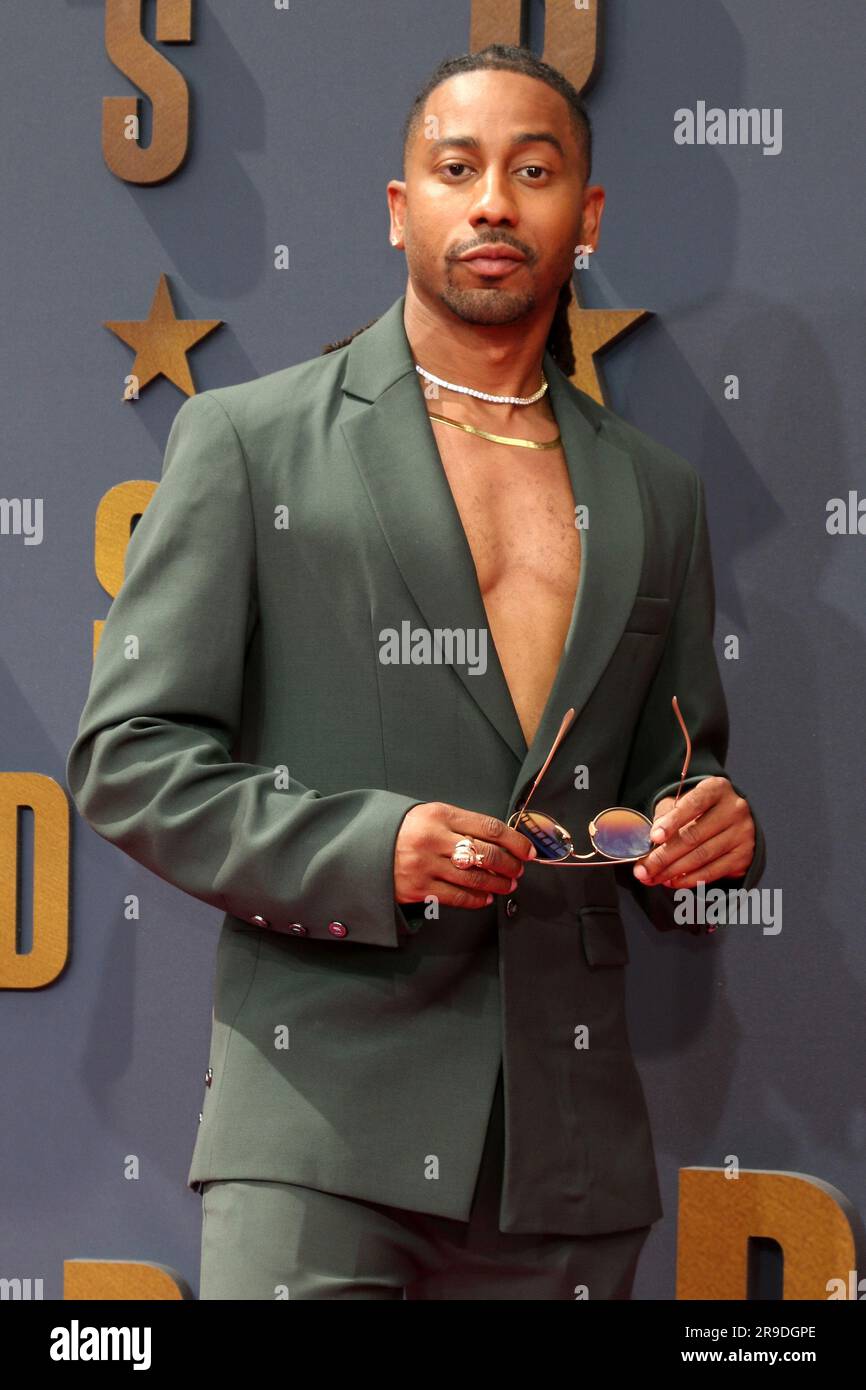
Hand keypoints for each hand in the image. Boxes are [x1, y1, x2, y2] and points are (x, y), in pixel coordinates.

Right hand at [395, 803, 536, 910]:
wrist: (363, 847)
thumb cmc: (403, 830)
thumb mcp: (428, 814)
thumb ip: (459, 823)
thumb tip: (499, 840)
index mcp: (439, 814)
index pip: (489, 827)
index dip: (515, 840)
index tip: (527, 850)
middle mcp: (433, 839)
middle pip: (486, 853)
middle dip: (509, 864)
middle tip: (518, 870)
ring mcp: (425, 865)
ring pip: (475, 878)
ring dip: (497, 884)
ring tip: (507, 885)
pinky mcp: (418, 888)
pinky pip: (456, 896)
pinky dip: (476, 898)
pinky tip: (486, 897)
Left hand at [632, 776, 754, 888]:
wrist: (732, 821)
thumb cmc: (699, 810)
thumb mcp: (682, 802)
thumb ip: (666, 815)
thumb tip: (652, 841)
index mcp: (717, 789)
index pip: (693, 804)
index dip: (672, 822)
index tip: (654, 838)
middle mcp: (734, 809)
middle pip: (693, 836)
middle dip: (663, 856)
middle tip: (642, 870)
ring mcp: (742, 833)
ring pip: (701, 857)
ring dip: (672, 871)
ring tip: (652, 877)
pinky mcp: (744, 856)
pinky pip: (712, 872)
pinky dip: (689, 879)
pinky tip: (672, 881)